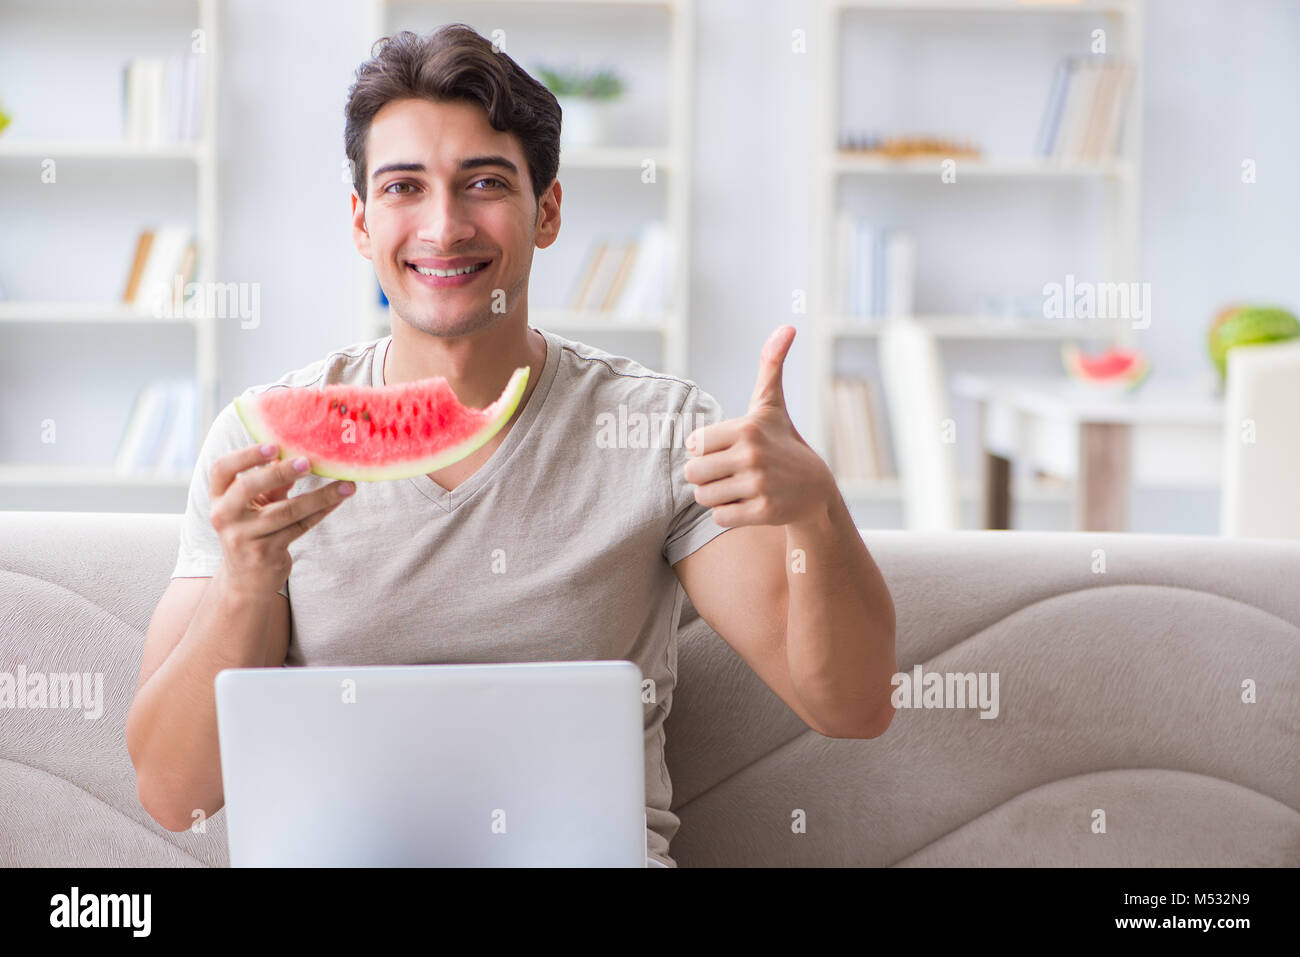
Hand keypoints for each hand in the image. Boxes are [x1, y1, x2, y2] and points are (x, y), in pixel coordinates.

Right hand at [209, 444, 354, 595]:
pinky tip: (338, 500)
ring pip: (284, 511)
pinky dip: (321, 512)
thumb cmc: (254, 530)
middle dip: (279, 472)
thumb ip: (271, 482)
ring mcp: (243, 537)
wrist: (247, 580)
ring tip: (345, 485)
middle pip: (247, 487)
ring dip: (318, 496)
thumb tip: (300, 453)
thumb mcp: (255, 504)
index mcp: (218, 497)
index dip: (246, 455)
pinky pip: (298, 527)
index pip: (221, 469)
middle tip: (308, 462)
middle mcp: (224, 516)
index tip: (274, 445)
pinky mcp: (265, 553)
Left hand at [682, 325, 834, 527]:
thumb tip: (788, 325)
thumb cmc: (783, 442)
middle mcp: (752, 455)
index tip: (726, 449)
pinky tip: (747, 504)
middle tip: (728, 473)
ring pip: (703, 497)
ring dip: (715, 496)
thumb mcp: (772, 405)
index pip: (692, 445)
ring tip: (737, 488)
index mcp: (747, 427)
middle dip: (705, 476)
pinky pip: (720, 517)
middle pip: (692, 473)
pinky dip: (728, 514)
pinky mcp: (763, 512)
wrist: (815, 489)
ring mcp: (759, 485)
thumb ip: (771, 365)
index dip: (704, 450)